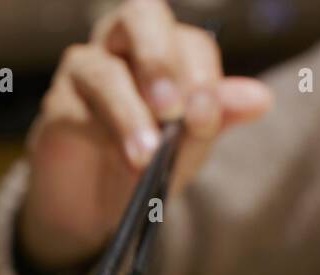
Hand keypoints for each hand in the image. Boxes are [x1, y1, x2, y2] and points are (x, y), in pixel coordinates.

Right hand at [18, 0, 272, 268]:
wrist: (97, 210)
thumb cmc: (145, 167)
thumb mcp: (189, 147)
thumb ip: (217, 118)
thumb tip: (261, 98)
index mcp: (164, 49)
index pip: (189, 42)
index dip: (202, 76)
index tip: (205, 116)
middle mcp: (122, 46)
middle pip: (140, 14)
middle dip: (161, 58)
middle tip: (175, 107)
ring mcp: (84, 71)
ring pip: (105, 68)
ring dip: (132, 112)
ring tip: (150, 154)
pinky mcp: (57, 106)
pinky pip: (77, 106)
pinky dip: (108, 131)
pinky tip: (129, 157)